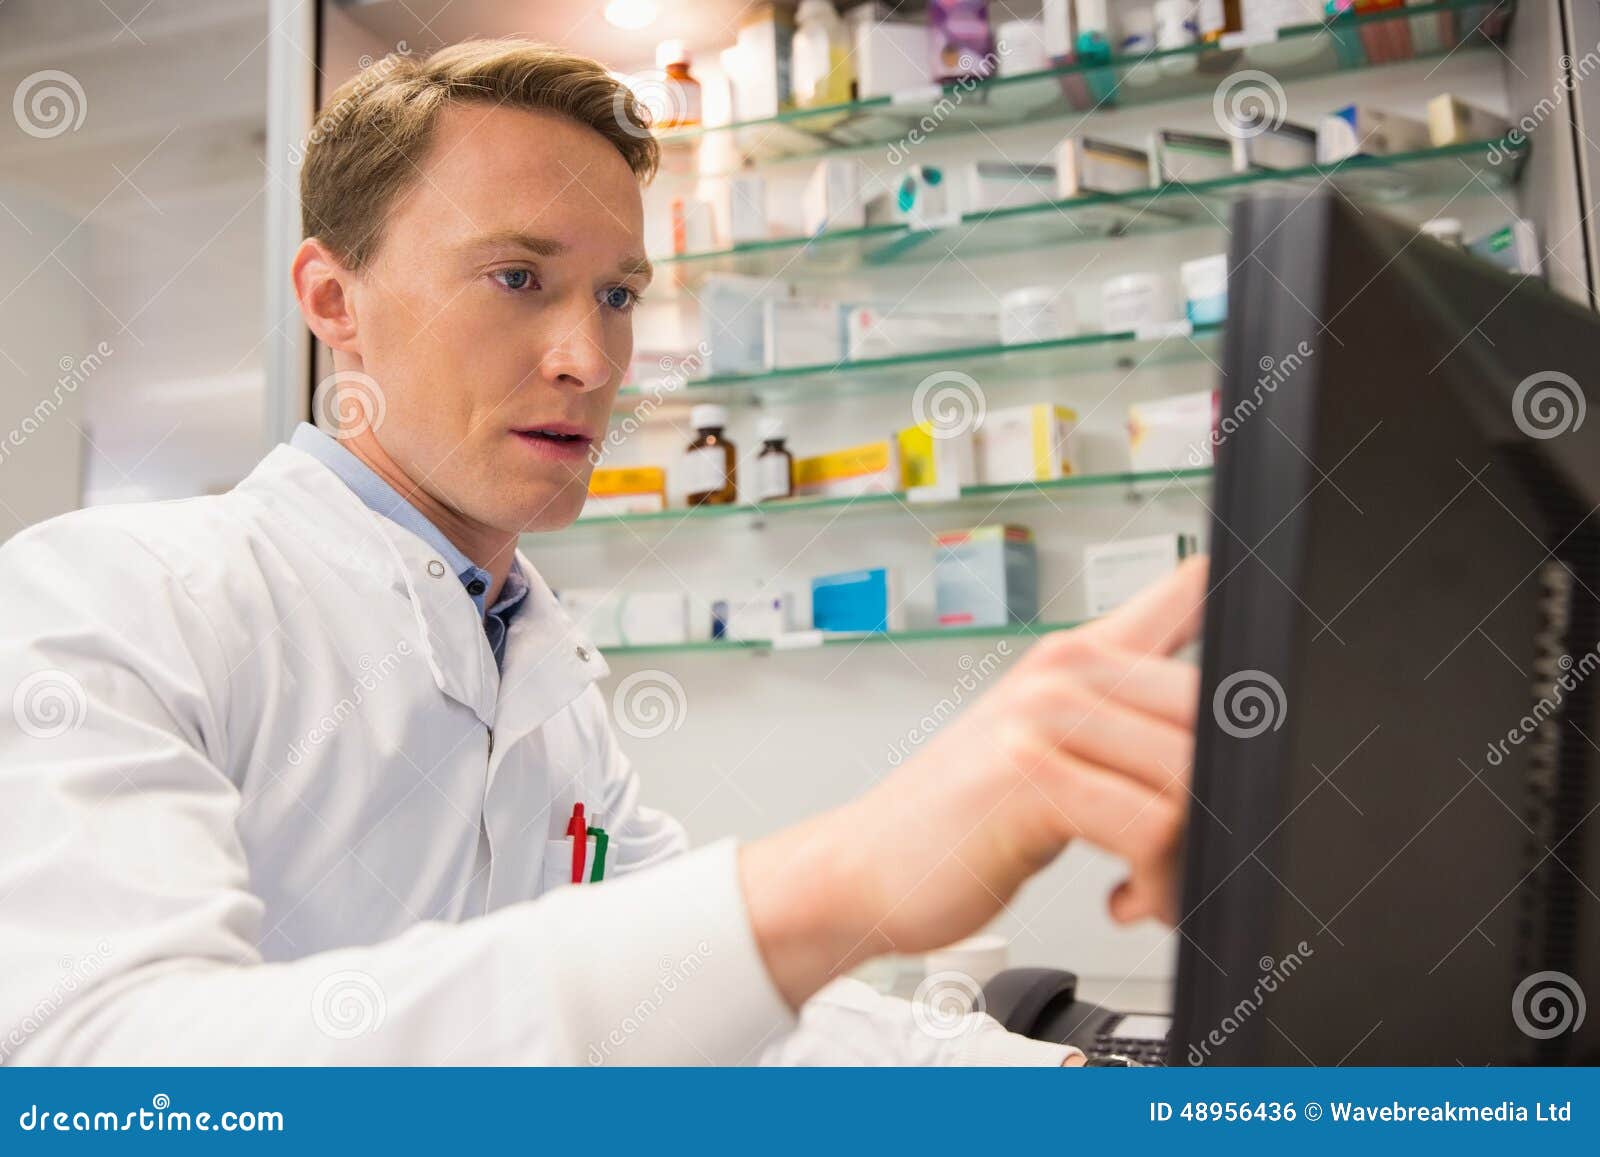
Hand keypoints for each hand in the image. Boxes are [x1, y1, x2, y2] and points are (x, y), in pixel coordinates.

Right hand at [742, 556, 1206, 1007]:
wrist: (864, 868)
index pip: (1186, 593)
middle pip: (1212, 717)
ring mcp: (1042, 716)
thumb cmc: (959, 818)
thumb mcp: (1043, 747)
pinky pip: (1150, 829)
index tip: (1274, 650)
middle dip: (1220, 808)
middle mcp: (1062, 671)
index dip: (1246, 604)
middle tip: (1182, 857)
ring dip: (1184, 861)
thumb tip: (1221, 724)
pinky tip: (1121, 897)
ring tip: (1147, 885)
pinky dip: (1153, 884)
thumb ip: (1124, 723)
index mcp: (1076, 655)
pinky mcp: (1029, 776)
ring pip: (1188, 779)